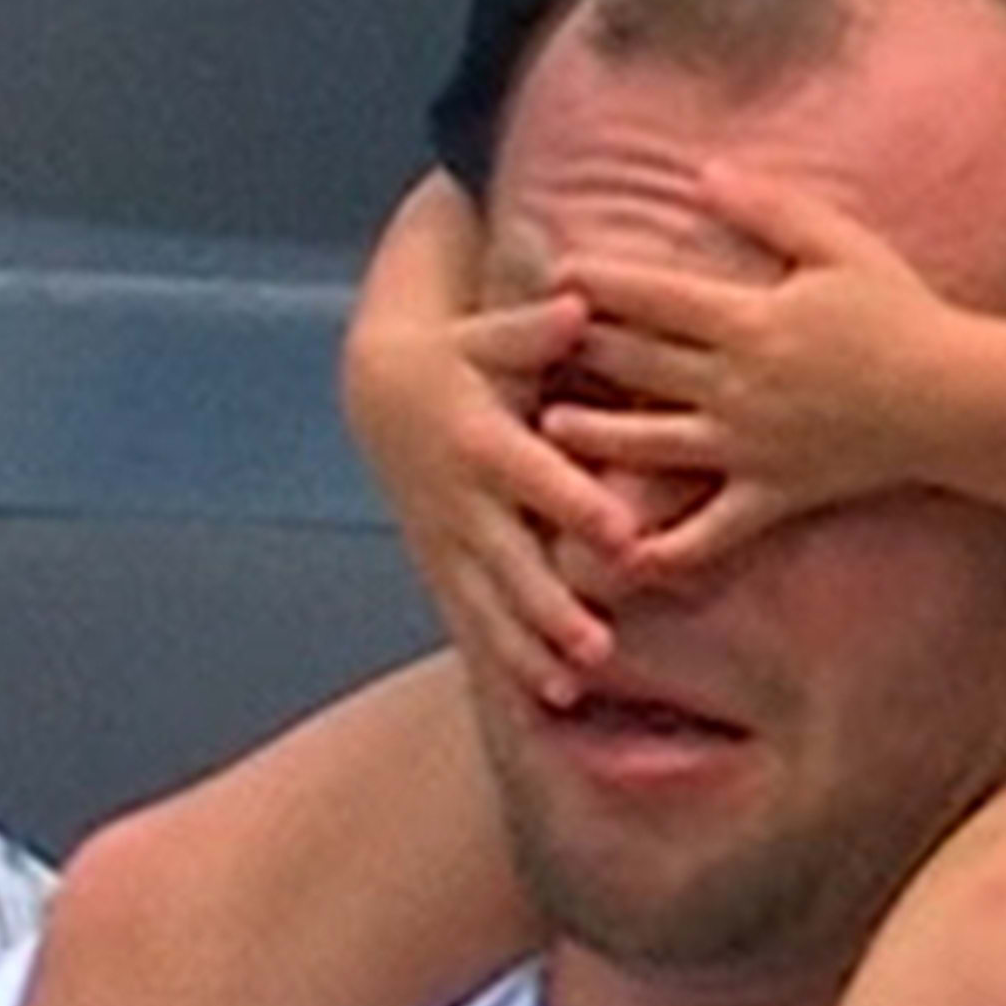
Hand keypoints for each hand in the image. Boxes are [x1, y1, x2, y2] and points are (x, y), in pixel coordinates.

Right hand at [362, 282, 632, 699]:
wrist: (381, 394)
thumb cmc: (461, 354)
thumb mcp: (488, 333)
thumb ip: (535, 327)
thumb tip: (576, 303)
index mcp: (482, 439)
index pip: (534, 478)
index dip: (574, 506)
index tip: (624, 537)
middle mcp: (464, 501)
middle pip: (510, 562)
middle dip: (551, 607)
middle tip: (598, 646)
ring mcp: (451, 543)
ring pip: (489, 605)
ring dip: (528, 648)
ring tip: (571, 686)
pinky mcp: (444, 567)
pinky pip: (474, 623)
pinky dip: (506, 662)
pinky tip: (547, 702)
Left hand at [552, 177, 968, 567]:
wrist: (956, 398)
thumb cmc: (901, 313)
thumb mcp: (840, 245)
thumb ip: (769, 207)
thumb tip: (701, 173)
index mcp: (751, 320)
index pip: (656, 297)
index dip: (601, 282)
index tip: (554, 270)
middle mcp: (739, 385)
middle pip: (641, 365)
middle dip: (582, 352)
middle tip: (527, 343)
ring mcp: (750, 446)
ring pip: (654, 445)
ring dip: (597, 438)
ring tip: (548, 429)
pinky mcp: (771, 495)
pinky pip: (711, 532)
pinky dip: (668, 550)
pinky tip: (624, 556)